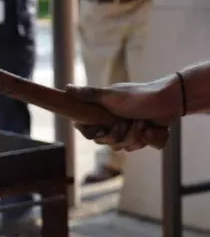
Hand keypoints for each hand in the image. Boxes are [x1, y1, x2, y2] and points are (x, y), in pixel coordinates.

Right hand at [66, 76, 181, 150]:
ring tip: (141, 124)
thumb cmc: (138, 96)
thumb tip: (66, 88)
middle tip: (124, 123)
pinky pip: (135, 148)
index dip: (92, 133)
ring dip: (133, 137)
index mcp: (102, 112)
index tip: (99, 129)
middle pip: (105, 142)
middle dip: (117, 135)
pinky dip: (144, 140)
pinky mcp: (140, 137)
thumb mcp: (110, 96)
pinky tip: (149, 129)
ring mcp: (127, 130)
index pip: (88, 131)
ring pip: (121, 147)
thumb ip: (88, 95)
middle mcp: (112, 121)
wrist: (169, 101)